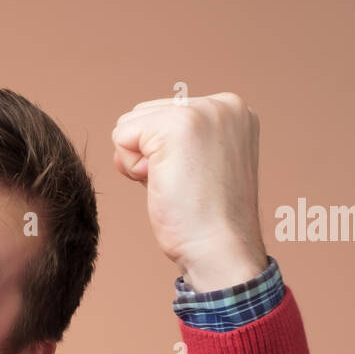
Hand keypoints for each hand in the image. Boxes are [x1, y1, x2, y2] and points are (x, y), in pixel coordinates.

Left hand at [111, 92, 267, 291]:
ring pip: (129, 123)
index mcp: (232, 110)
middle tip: (182, 186)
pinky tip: (163, 185)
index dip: (162, 154)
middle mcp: (223, 103)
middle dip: (148, 154)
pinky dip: (132, 168)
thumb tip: (124, 136)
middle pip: (143, 114)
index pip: (164, 114)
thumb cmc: (205, 220)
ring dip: (139, 161)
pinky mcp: (177, 125)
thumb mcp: (197, 164)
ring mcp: (202, 111)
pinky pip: (121, 136)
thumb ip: (171, 142)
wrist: (219, 250)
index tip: (193, 180)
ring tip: (175, 185)